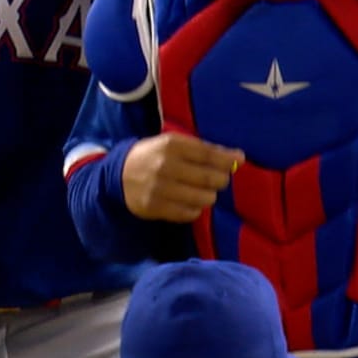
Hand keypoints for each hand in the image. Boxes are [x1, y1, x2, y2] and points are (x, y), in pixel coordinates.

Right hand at [122, 133, 243, 221]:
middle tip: (217, 178)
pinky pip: (191, 213)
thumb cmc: (153, 155)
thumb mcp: (173, 144)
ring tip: (202, 190)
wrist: (118, 175)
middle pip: (211, 178)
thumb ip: (204, 149)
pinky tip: (189, 200)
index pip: (209, 154)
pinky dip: (196, 208)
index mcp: (171, 145)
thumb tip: (239, 157)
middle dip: (221, 179)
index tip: (238, 160)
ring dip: (209, 195)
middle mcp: (166, 166)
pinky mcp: (157, 208)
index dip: (228, 160)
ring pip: (205, 198)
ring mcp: (161, 189)